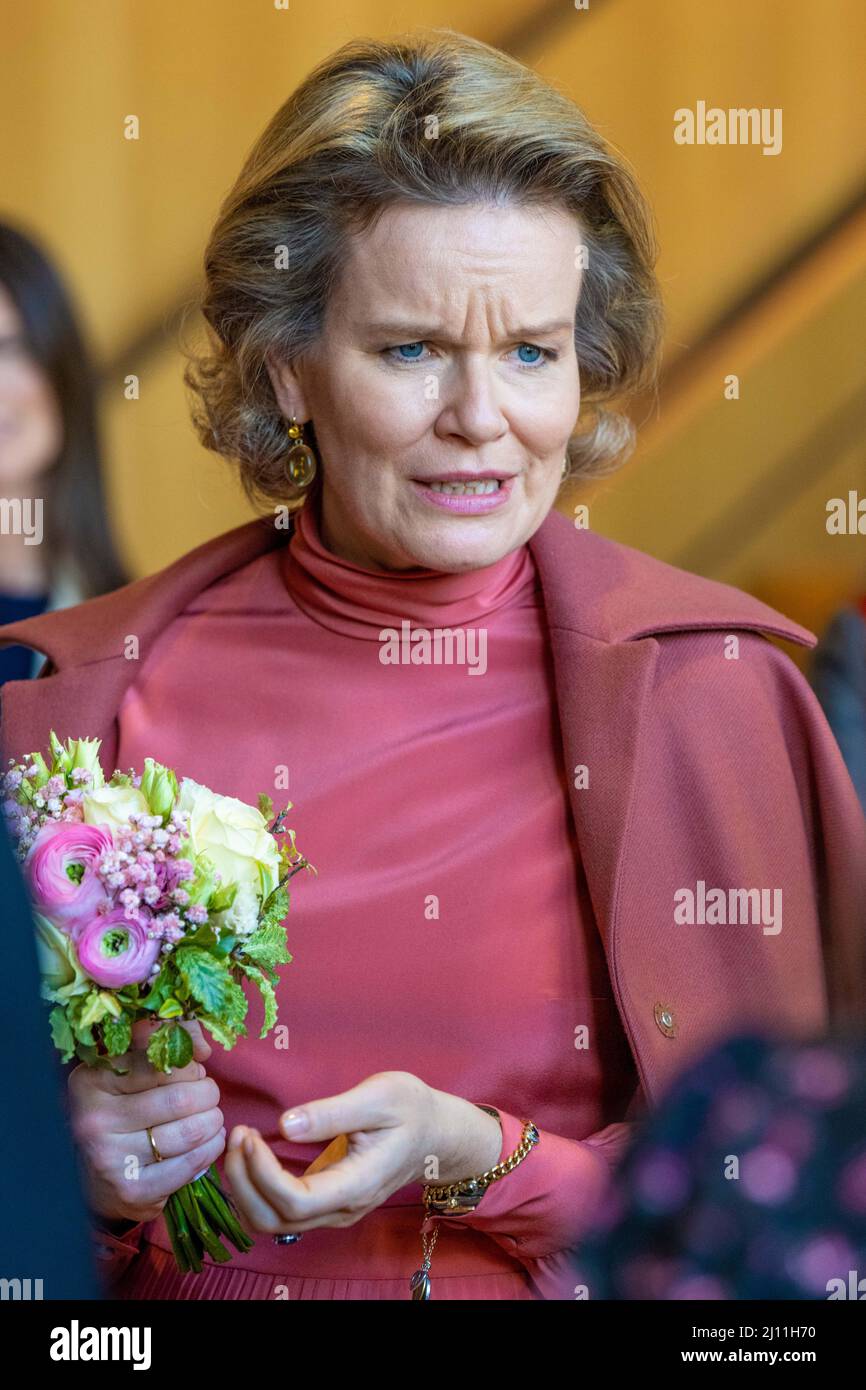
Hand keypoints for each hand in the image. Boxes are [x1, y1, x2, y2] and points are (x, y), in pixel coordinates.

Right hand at [68, 1018, 225, 1225]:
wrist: (99, 1180)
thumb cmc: (122, 1113)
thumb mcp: (129, 1072)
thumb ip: (163, 1042)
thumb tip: (202, 1044)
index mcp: (89, 1081)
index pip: (160, 1060)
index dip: (189, 1065)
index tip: (194, 1072)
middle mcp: (94, 1120)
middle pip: (181, 1098)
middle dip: (207, 1094)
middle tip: (207, 1096)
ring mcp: (111, 1159)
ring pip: (191, 1130)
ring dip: (213, 1121)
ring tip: (211, 1118)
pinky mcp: (133, 1190)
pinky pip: (192, 1163)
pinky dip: (212, 1148)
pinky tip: (210, 1141)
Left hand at [224, 1070, 502, 1235]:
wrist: (437, 1134)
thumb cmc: (412, 1110)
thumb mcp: (380, 1097)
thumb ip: (332, 1112)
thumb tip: (285, 1125)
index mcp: (356, 1186)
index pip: (294, 1201)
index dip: (262, 1173)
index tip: (250, 1134)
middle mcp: (340, 1209)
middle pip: (273, 1220)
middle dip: (243, 1182)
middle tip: (237, 1135)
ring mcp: (332, 1210)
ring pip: (271, 1221)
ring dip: (244, 1187)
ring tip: (240, 1142)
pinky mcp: (324, 1203)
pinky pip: (278, 1211)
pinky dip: (255, 1188)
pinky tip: (251, 1155)